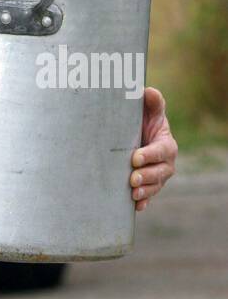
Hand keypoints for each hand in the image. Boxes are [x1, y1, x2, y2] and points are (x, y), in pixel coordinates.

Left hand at [130, 86, 177, 210]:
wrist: (135, 135)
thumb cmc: (143, 120)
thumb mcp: (149, 110)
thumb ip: (152, 101)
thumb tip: (148, 91)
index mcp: (167, 145)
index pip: (161, 151)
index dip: (150, 155)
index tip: (135, 157)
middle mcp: (165, 163)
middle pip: (159, 173)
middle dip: (147, 176)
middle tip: (132, 179)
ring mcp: (157, 177)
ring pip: (154, 187)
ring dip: (144, 191)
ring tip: (133, 193)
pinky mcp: (148, 186)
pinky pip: (148, 197)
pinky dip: (142, 203)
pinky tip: (135, 207)